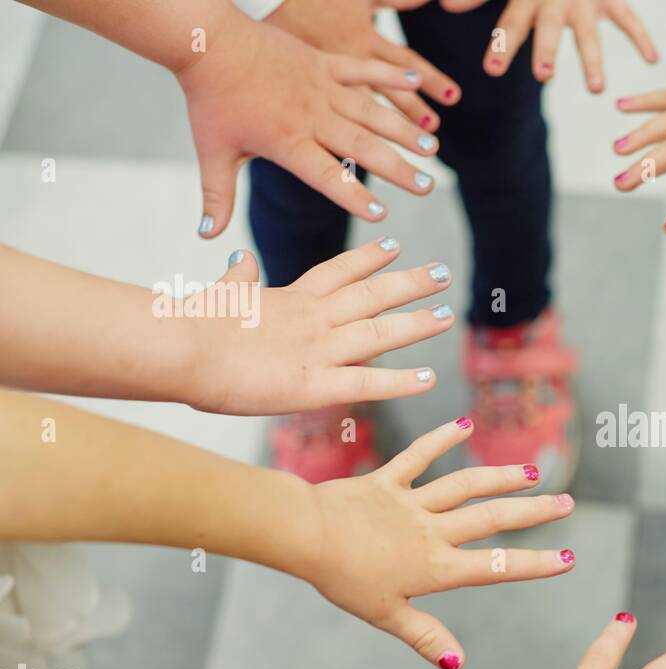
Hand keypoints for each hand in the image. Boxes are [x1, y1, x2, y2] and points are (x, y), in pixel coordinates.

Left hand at [176, 10, 435, 237]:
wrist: (206, 41)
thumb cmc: (210, 98)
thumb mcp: (212, 152)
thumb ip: (218, 197)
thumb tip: (207, 236)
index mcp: (287, 141)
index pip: (326, 175)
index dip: (353, 195)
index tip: (381, 214)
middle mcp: (311, 115)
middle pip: (361, 146)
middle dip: (396, 168)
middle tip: (426, 186)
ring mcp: (320, 86)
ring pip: (369, 111)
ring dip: (402, 129)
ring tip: (431, 147)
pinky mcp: (323, 61)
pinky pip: (361, 69)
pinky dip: (389, 75)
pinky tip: (417, 83)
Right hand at [181, 239, 454, 414]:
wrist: (177, 347)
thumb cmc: (188, 324)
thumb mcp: (219, 293)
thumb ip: (237, 278)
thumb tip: (239, 256)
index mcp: (288, 299)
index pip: (337, 272)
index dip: (368, 259)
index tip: (395, 245)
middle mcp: (312, 319)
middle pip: (371, 296)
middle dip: (409, 284)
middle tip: (442, 273)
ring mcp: (317, 350)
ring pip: (379, 333)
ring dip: (416, 324)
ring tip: (446, 315)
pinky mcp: (314, 385)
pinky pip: (367, 382)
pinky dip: (400, 381)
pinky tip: (428, 378)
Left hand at [304, 418, 577, 668]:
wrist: (306, 536)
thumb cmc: (343, 579)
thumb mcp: (385, 615)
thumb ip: (425, 637)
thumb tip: (458, 664)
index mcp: (435, 568)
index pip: (495, 566)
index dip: (534, 564)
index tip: (568, 560)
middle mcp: (432, 532)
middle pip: (491, 519)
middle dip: (533, 513)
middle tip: (567, 503)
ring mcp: (412, 503)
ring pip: (466, 487)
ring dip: (501, 477)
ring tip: (532, 472)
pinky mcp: (388, 482)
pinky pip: (419, 457)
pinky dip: (442, 440)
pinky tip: (465, 425)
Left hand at [443, 0, 656, 91]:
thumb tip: (435, 4)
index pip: (511, 23)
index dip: (503, 46)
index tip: (492, 70)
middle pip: (549, 28)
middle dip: (546, 50)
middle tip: (543, 75)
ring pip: (588, 32)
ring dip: (592, 60)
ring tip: (596, 89)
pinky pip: (627, 16)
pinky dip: (641, 36)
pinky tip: (652, 58)